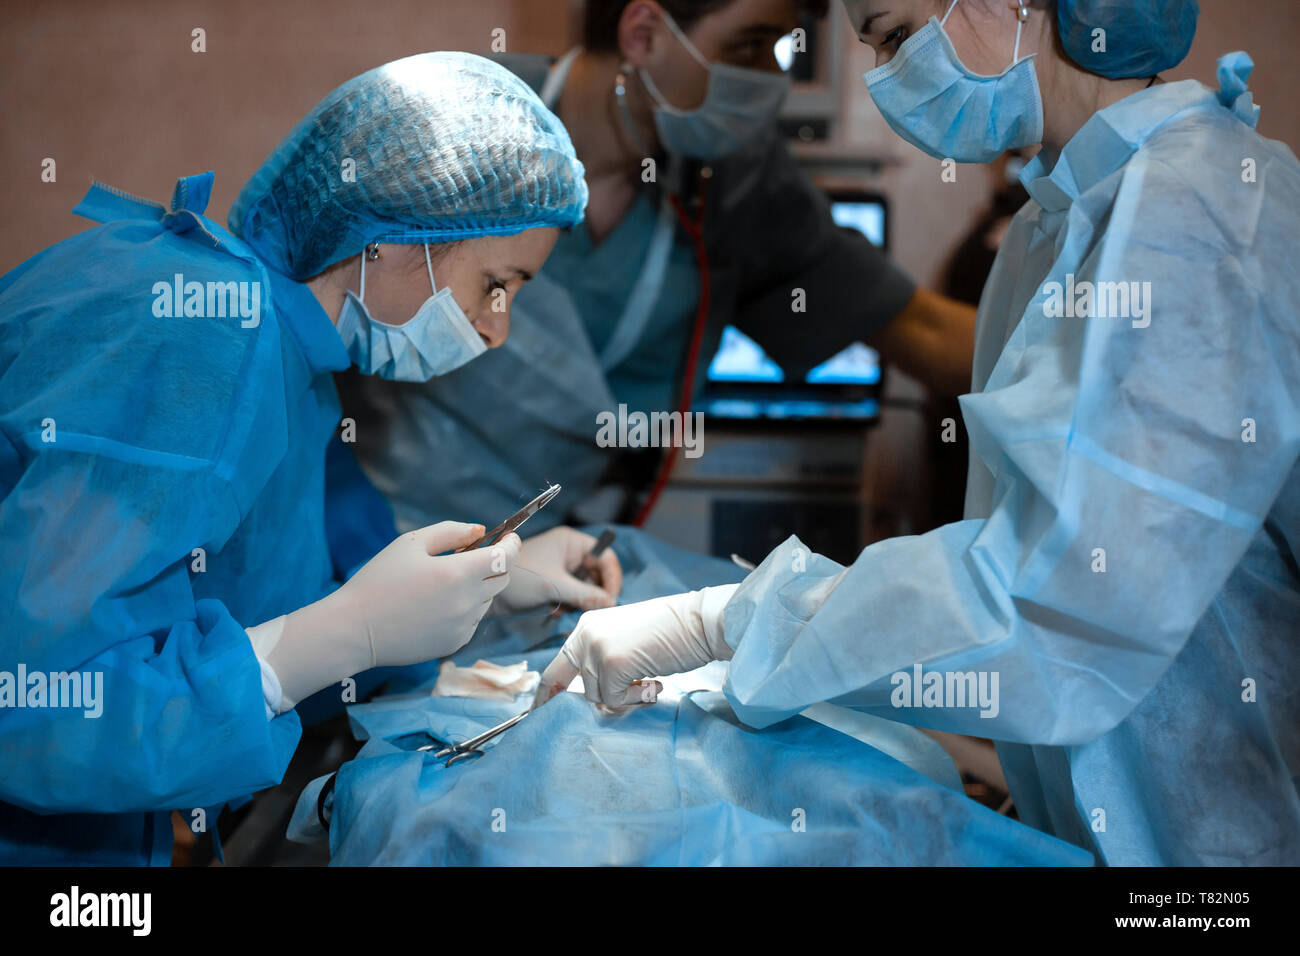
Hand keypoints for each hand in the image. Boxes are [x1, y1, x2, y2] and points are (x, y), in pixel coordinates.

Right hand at [256, 522, 518, 708]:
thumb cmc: (379, 580)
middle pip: (502, 579)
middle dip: (496, 564)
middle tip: (475, 556)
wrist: (355, 629)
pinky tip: (435, 606)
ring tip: (443, 583)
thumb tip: (481, 531)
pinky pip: (472, 620)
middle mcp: (467, 602)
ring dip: (478, 587)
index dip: (512, 544)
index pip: (505, 557)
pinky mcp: (455, 643)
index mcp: (459, 573)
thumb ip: (451, 532)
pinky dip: (464, 609)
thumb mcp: (410, 543)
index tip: (509, 537)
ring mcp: (463, 626)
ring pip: (487, 600)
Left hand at [494, 526, 621, 613]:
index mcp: (570, 541)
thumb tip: (612, 603)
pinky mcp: (552, 581)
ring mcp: (560, 566)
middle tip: (593, 610)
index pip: (605, 555)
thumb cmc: (519, 579)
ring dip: (581, 600)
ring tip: (570, 610)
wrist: (486, 592)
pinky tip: (557, 611)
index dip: (612, 577)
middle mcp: (567, 551)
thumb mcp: (555, 587)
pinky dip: (570, 603)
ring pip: (585, 585)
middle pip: (597, 572)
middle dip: (595, 592)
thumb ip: (586, 594)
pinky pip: (572, 592)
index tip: (612, 599)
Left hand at [532, 585, 737, 708]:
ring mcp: (597, 649)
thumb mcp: (626, 640)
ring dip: (625, 696)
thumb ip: (604, 660)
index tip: (539, 712)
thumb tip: (595, 695)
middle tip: (629, 697)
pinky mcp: (612, 664)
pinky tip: (655, 682)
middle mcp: (586, 635)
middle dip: (601, 699)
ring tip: (650, 679)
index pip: (558, 665)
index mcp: (587, 627)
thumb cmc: (672, 632)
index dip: (549, 693)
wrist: (698, 622)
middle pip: (579, 687)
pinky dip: (635, 698)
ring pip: (598, 696)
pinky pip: (615, 700)